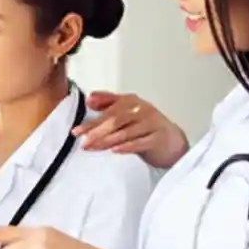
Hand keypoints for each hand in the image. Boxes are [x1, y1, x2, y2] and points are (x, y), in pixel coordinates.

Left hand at [73, 90, 188, 167]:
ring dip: (106, 141)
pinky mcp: (158, 138)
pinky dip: (127, 147)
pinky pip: (141, 142)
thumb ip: (107, 103)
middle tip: (83, 140)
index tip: (77, 131)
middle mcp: (141, 110)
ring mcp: (151, 123)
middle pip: (115, 120)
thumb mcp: (126, 111)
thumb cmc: (146, 126)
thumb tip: (90, 99)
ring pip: (125, 132)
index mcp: (131, 101)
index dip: (91, 122)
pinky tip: (115, 150)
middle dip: (96, 131)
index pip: (108, 111)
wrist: (171, 141)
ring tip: (92, 147)